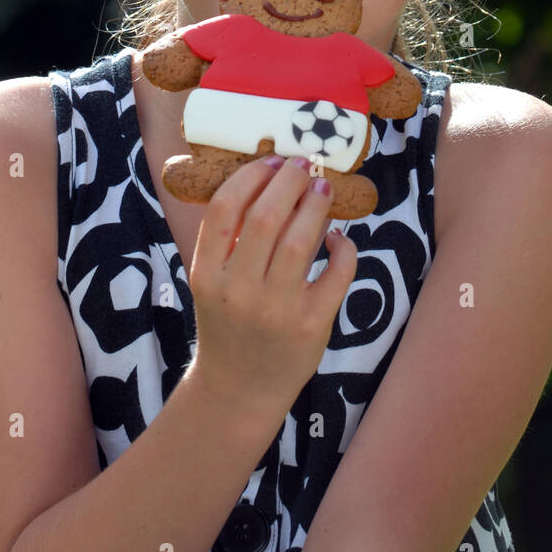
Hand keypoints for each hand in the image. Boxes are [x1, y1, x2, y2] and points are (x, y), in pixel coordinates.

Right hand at [187, 156, 357, 411]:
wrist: (238, 390)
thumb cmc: (228, 323)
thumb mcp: (213, 283)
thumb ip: (231, 241)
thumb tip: (270, 180)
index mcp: (207, 274)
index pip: (224, 209)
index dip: (251, 176)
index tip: (272, 161)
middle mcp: (238, 291)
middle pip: (265, 217)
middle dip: (289, 181)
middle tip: (304, 165)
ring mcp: (276, 310)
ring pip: (301, 240)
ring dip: (316, 205)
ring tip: (322, 189)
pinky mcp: (311, 325)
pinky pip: (336, 272)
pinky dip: (343, 247)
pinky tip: (338, 238)